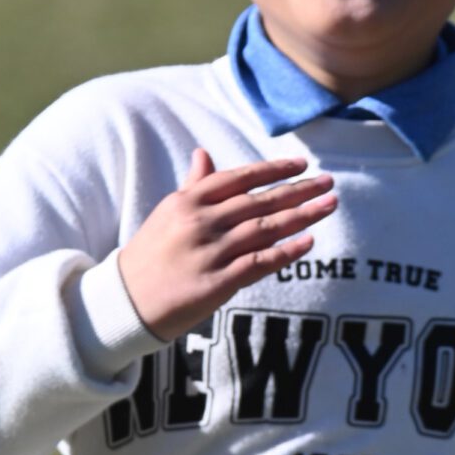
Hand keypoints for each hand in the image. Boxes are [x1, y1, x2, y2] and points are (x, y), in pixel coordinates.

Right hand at [118, 149, 337, 340]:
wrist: (125, 300)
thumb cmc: (150, 255)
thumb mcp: (168, 213)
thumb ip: (194, 186)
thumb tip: (204, 153)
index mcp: (188, 201)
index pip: (239, 178)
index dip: (273, 170)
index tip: (302, 164)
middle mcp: (200, 222)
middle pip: (259, 201)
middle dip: (298, 190)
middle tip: (329, 183)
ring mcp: (209, 253)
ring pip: (264, 229)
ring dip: (301, 216)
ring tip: (329, 206)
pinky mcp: (216, 284)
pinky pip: (258, 263)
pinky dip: (285, 252)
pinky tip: (308, 242)